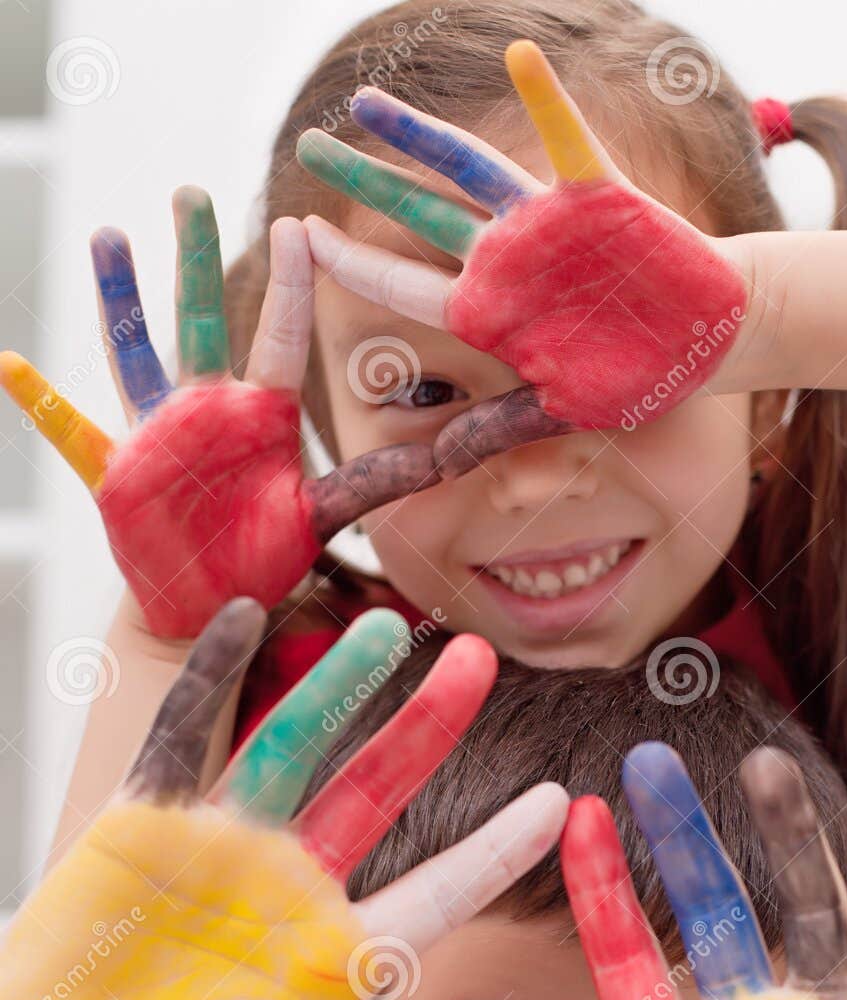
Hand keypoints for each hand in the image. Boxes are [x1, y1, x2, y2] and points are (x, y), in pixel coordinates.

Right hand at [0, 191, 553, 637]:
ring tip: (109, 236)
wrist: (216, 604)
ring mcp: (158, 434)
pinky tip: (9, 364)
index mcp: (262, 415)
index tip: (300, 227)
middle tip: (191, 189)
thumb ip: (374, 485)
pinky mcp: (118, 472)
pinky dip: (40, 404)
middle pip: (202, 319)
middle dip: (196, 257)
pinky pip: (72, 432)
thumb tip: (445, 461)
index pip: (280, 337)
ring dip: (121, 300)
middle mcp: (208, 410)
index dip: (291, 286)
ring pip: (137, 354)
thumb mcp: (323, 517)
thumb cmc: (267, 555)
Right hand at [0, 602, 567, 999]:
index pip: (433, 895)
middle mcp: (291, 889)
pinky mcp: (144, 825)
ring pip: (293, 751)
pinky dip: (210, 685)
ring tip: (390, 628)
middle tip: (489, 659)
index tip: (565, 808)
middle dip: (427, 731)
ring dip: (336, 692)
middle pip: (375, 792)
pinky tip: (249, 621)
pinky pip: (182, 741)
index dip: (495, 853)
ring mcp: (220, 850)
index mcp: (332, 958)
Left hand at [300, 40, 752, 434]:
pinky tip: (518, 55)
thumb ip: (497, 428)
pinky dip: (549, 100)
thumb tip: (439, 467)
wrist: (702, 341)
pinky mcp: (599, 196)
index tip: (300, 238)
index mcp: (490, 312)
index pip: (403, 285)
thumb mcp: (557, 412)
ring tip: (363, 100)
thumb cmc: (631, 377)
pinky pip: (570, 140)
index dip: (350, 263)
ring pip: (470, 167)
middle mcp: (507, 258)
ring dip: (418, 134)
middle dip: (363, 181)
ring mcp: (547, 223)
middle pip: (419, 212)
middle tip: (308, 146)